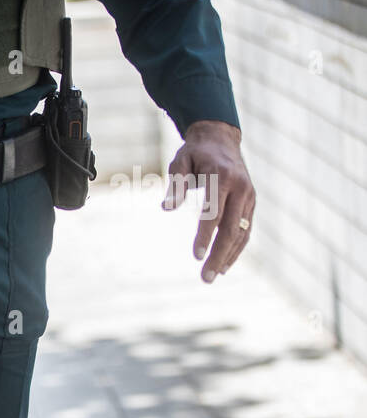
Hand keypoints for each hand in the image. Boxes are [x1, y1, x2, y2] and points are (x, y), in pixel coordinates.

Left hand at [161, 120, 255, 282]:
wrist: (221, 139)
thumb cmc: (195, 153)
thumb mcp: (180, 163)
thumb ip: (176, 185)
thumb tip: (166, 208)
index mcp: (222, 178)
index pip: (214, 213)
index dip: (205, 236)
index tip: (196, 256)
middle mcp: (241, 188)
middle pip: (231, 229)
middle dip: (218, 255)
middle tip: (205, 278)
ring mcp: (249, 196)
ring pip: (242, 232)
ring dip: (228, 256)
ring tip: (213, 276)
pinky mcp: (251, 203)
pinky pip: (246, 229)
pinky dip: (237, 248)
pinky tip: (224, 264)